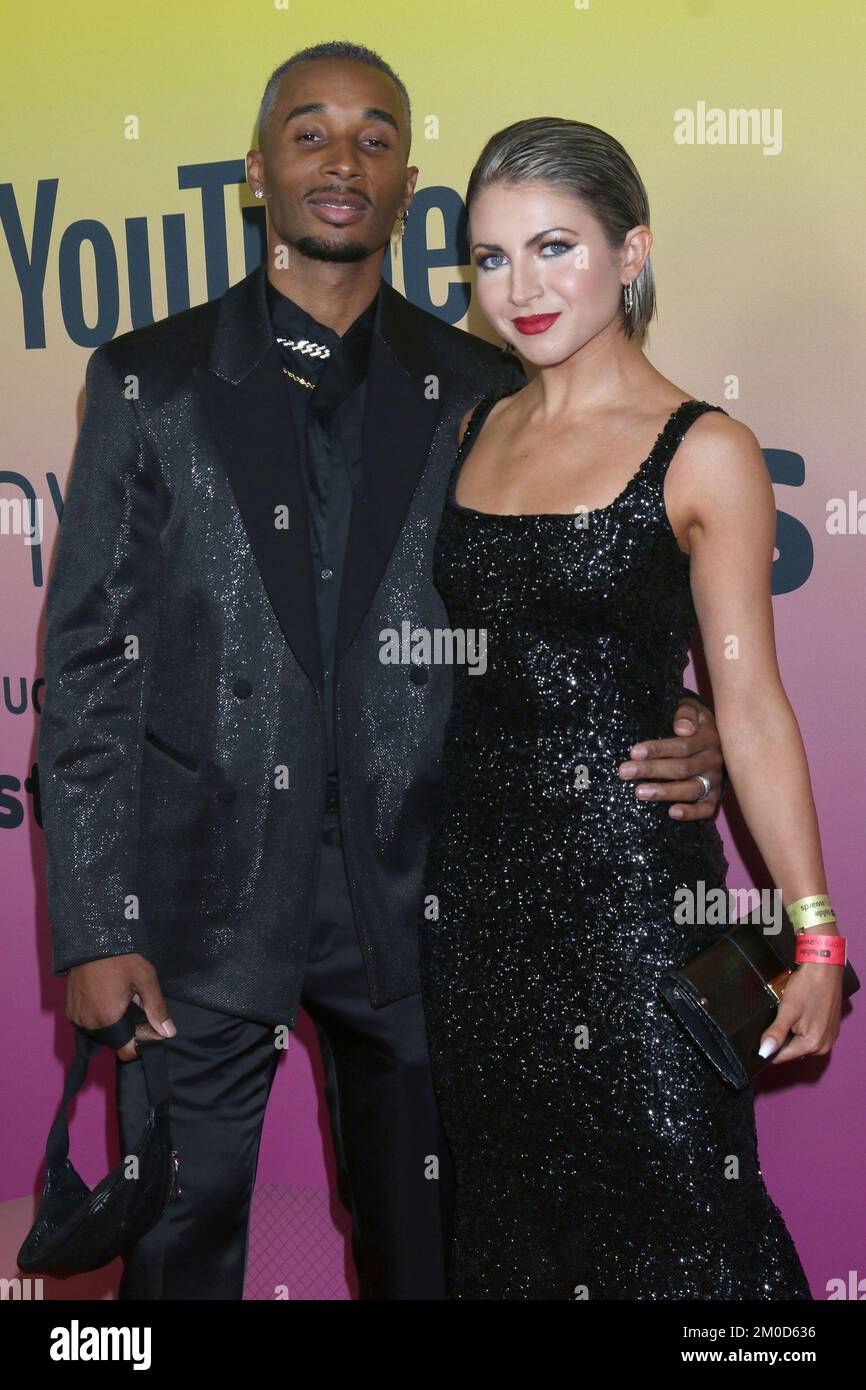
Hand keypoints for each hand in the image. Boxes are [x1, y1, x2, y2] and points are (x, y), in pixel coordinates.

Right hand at [66, 953, 175, 1062]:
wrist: (91, 940)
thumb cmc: (121, 958)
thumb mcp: (145, 980)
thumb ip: (157, 1009)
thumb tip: (169, 1033)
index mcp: (108, 1019)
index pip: (125, 1051)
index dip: (142, 1043)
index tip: (152, 1029)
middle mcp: (89, 1023)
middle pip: (114, 1042)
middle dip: (131, 1033)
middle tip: (143, 1013)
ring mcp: (77, 1017)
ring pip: (101, 1033)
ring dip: (116, 1025)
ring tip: (126, 1004)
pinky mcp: (70, 1010)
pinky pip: (89, 1023)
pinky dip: (101, 1018)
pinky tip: (110, 1001)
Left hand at [618, 697, 723, 820]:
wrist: (714, 734)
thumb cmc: (693, 720)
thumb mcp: (691, 708)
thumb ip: (686, 713)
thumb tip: (683, 729)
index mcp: (708, 737)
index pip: (682, 746)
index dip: (658, 749)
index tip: (634, 752)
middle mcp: (713, 760)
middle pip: (682, 768)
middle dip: (651, 770)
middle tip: (625, 772)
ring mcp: (714, 779)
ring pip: (691, 789)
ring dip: (665, 792)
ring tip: (639, 792)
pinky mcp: (713, 796)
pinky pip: (706, 808)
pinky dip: (692, 813)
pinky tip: (672, 813)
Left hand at [759, 961, 842, 1064]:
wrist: (825, 969)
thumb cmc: (807, 986)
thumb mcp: (786, 1010)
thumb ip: (776, 1033)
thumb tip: (764, 1053)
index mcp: (812, 1044)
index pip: (782, 1056)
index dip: (769, 1048)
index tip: (764, 1034)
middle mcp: (823, 1046)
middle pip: (792, 1050)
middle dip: (783, 1037)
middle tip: (782, 1016)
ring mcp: (829, 1039)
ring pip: (800, 1043)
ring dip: (792, 1032)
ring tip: (793, 1013)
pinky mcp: (831, 1030)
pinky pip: (810, 1036)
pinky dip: (802, 1027)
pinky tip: (801, 1013)